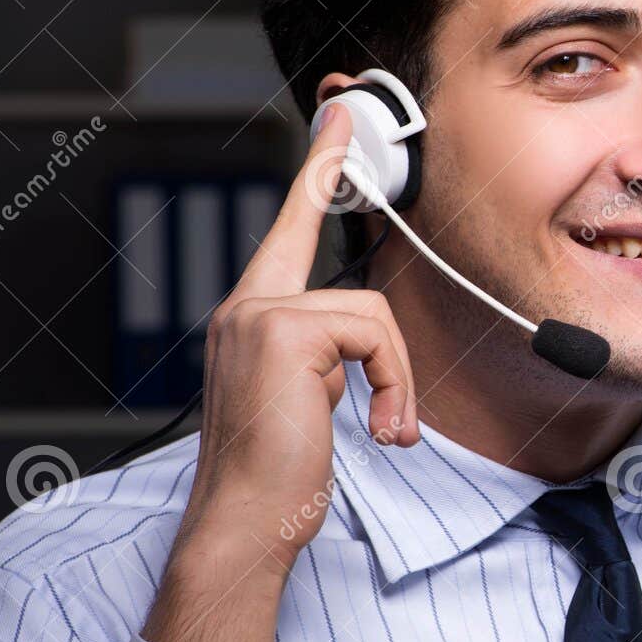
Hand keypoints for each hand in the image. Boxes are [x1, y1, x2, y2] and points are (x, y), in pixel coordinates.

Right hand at [143, 103, 418, 641]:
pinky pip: (376, 336)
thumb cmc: (279, 471)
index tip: (338, 120)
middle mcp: (247, 305)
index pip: (288, 226)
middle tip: (373, 290)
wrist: (247, 520)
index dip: (316, 169)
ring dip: (395, 379)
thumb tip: (365, 343)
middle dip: (372, 299)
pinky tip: (376, 430)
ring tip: (382, 429)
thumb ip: (326, 353)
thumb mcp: (307, 398)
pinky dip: (392, 385)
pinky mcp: (285, 331)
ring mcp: (259, 314)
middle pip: (346, 273)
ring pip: (373, 313)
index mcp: (251, 315)